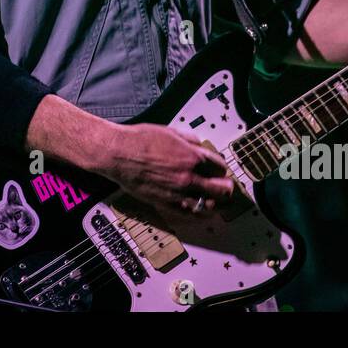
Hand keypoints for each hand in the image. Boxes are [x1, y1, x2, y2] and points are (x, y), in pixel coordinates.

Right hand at [99, 123, 234, 215]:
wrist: (119, 153)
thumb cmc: (141, 140)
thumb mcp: (171, 132)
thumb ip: (189, 139)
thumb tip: (198, 145)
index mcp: (193, 156)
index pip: (220, 167)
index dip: (222, 169)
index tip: (221, 172)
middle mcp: (189, 176)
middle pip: (220, 189)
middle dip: (226, 189)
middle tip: (227, 189)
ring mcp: (178, 192)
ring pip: (208, 205)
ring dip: (216, 204)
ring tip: (218, 204)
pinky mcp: (166, 203)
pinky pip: (189, 214)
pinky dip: (199, 215)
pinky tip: (202, 214)